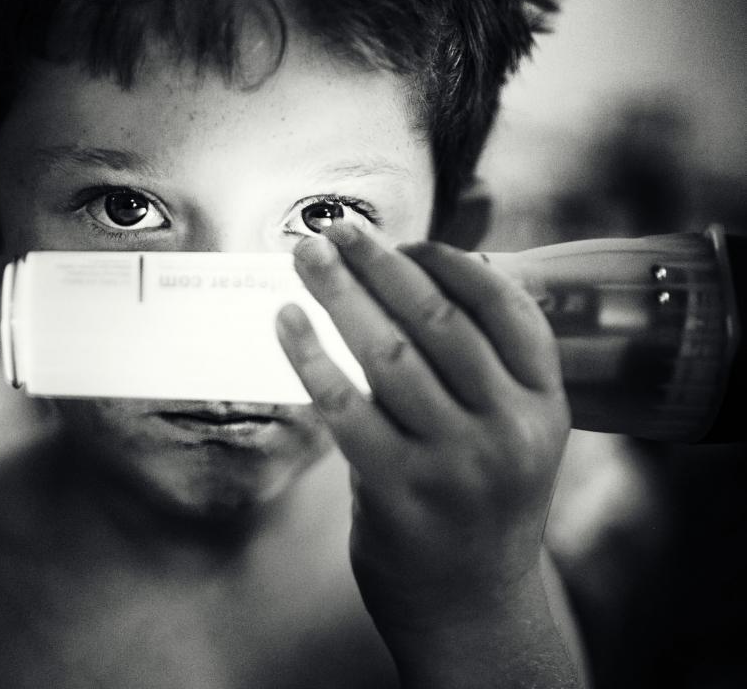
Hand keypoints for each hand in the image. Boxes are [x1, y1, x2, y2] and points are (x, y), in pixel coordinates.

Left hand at [276, 223, 570, 640]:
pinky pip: (344, 405)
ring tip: (305, 255)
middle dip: (381, 263)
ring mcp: (455, 462)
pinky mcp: (399, 490)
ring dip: (338, 294)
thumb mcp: (512, 432)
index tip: (402, 240)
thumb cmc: (482, 500)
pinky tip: (287, 321)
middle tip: (336, 227)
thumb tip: (409, 278)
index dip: (448, 262)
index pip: (504, 308)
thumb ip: (480, 366)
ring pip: (386, 353)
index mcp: (545, 404)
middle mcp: (509, 428)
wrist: (473, 604)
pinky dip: (310, 355)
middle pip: (437, 319)